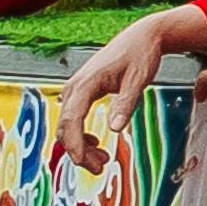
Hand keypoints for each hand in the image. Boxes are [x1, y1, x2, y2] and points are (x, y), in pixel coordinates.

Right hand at [53, 6, 206, 167]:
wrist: (141, 36)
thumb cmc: (141, 55)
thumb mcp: (138, 80)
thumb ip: (126, 104)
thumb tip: (115, 130)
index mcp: (85, 84)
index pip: (71, 120)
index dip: (75, 145)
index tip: (87, 164)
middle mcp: (74, 86)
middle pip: (65, 127)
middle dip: (79, 151)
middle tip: (100, 169)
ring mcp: (75, 89)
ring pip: (67, 125)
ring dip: (80, 145)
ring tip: (103, 160)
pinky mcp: (81, 92)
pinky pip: (73, 118)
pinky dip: (81, 135)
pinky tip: (96, 145)